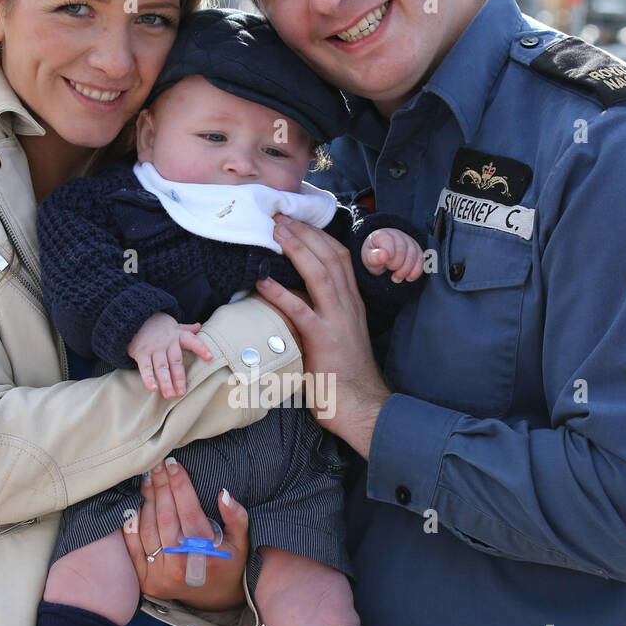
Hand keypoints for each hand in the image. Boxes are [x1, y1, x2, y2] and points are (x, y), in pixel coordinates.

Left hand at [122, 456, 249, 611]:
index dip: (180, 485)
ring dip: (146, 501)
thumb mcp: (241, 541)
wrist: (214, 599)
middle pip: (166, 517)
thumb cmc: (228, 563)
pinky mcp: (146, 580)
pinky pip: (132, 547)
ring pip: (147, 529)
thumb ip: (237, 516)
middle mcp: (181, 565)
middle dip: (160, 487)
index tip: (173, 464)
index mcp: (206, 554)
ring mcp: (160, 575)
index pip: (189, 511)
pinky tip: (134, 504)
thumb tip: (223, 493)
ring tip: (147, 480)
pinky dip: (130, 524)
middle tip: (156, 466)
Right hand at [127, 313, 213, 399]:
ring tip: (170, 395)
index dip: (201, 348)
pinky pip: (145, 368)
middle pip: (175, 362)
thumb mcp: (172, 325)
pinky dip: (148, 378)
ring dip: (166, 382)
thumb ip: (186, 329)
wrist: (133, 317)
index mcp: (177, 336)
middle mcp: (167, 343)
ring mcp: (154, 349)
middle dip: (179, 378)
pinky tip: (153, 388)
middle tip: (181, 393)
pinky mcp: (141, 353)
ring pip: (161, 367)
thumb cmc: (156, 324)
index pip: (192, 341)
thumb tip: (199, 326)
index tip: (210, 357)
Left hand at [255, 214, 390, 458]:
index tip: (296, 221)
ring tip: (274, 233)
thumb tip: (290, 299)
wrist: (362, 408)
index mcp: (352, 304)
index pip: (339, 257)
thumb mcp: (335, 338)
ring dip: (296, 249)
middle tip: (279, 217)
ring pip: (321, 274)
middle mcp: (349, 307)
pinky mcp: (325, 341)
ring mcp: (338, 322)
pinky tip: (263, 281)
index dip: (318, 236)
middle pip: (330, 257)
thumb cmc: (343, 378)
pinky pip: (301, 311)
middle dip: (305, 233)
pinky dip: (282, 293)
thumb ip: (318, 316)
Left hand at [362, 227, 424, 281]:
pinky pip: (421, 260)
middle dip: (396, 266)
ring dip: (406, 270)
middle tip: (390, 272)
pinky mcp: (417, 250)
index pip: (389, 243)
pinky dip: (416, 271)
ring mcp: (409, 241)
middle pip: (402, 251)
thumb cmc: (374, 256)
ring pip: (414, 255)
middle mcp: (397, 235)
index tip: (385, 264)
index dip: (388, 257)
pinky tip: (408, 277)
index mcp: (382, 235)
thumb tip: (382, 255)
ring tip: (396, 277)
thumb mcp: (368, 258)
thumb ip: (373, 257)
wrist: (381, 255)